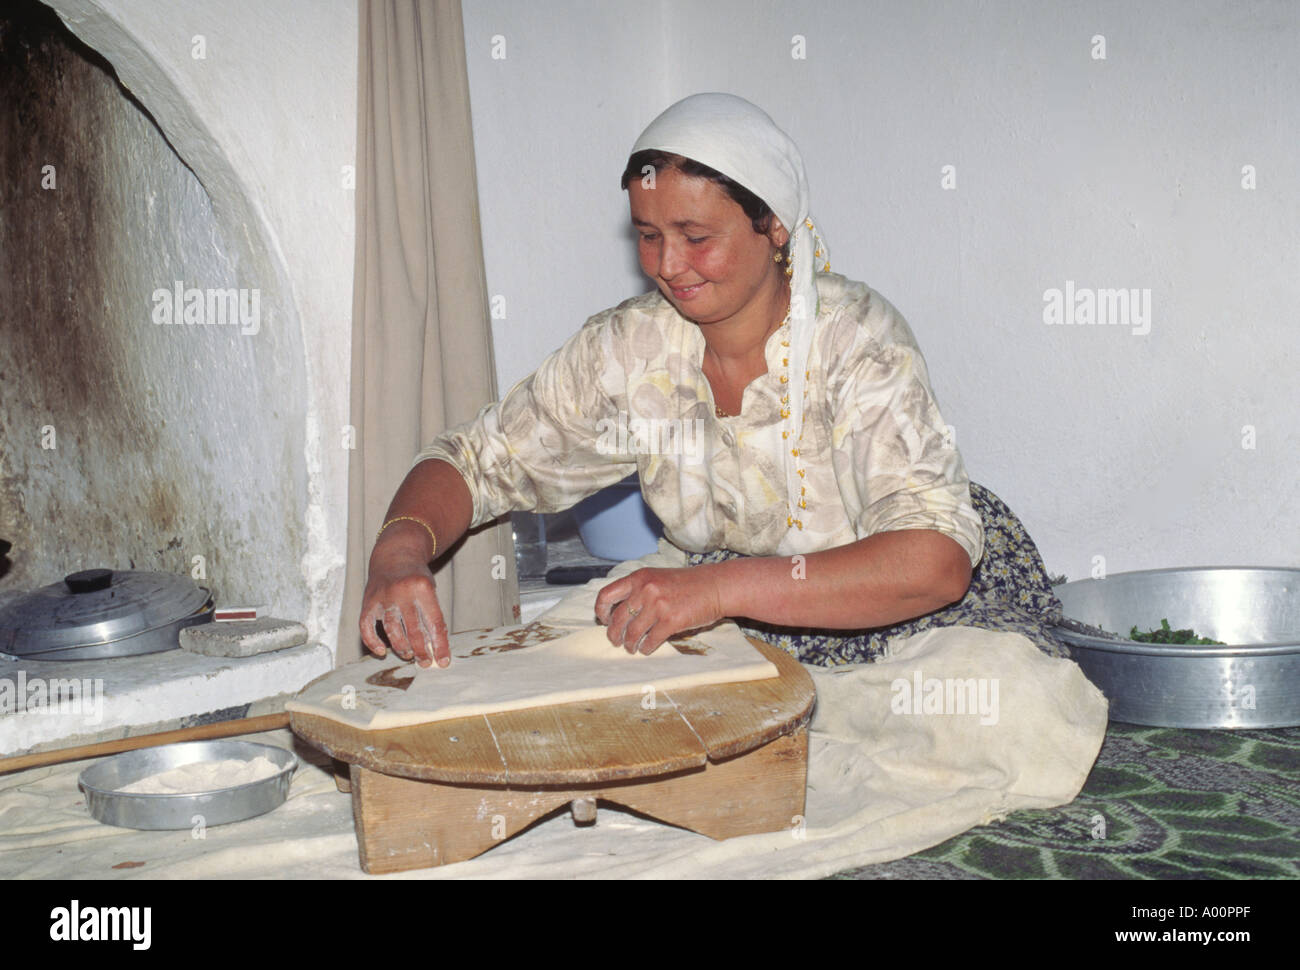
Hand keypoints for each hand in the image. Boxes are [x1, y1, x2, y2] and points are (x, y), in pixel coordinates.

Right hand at [359, 539, 449, 668]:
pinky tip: (381, 651)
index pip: (435, 623)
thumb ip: (431, 615)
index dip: (440, 646)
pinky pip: (367, 626)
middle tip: (425, 662)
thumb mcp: (431, 591)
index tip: (443, 662)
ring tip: (409, 655)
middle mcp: (402, 592)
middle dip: (421, 651)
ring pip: (392, 630)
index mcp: (423, 588)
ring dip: (401, 647)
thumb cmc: (417, 578)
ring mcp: (383, 597)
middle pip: (413, 630)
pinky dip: (372, 641)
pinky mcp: (368, 601)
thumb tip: (435, 649)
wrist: (395, 554)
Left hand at [593, 566, 723, 654]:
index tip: (603, 620)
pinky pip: (650, 641)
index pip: (606, 594)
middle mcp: (645, 590)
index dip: (601, 611)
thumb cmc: (688, 583)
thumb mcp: (658, 577)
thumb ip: (639, 589)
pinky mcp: (670, 621)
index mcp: (639, 577)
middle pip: (617, 618)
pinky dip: (645, 648)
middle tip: (616, 641)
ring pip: (632, 633)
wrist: (715, 586)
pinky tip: (646, 649)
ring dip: (629, 644)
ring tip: (631, 647)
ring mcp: (658, 606)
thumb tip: (619, 611)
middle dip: (613, 634)